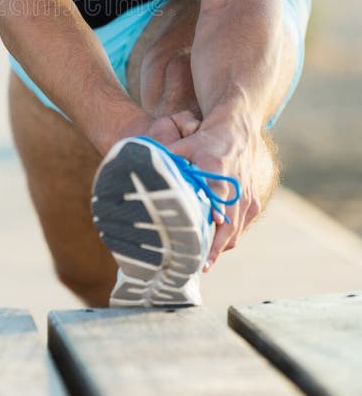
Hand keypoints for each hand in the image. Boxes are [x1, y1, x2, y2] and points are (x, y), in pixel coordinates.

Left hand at [167, 116, 262, 269]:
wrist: (238, 129)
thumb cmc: (206, 138)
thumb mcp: (185, 145)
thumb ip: (167, 160)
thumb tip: (142, 172)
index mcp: (217, 171)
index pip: (217, 201)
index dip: (211, 223)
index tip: (201, 244)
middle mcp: (236, 187)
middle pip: (229, 226)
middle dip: (215, 249)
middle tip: (199, 266)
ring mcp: (248, 195)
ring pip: (236, 231)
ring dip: (221, 247)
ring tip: (203, 261)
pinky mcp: (253, 201)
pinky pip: (242, 226)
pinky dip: (229, 237)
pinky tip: (214, 246)